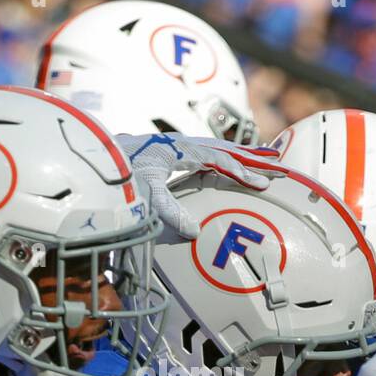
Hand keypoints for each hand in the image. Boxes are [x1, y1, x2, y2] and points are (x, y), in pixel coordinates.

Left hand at [116, 133, 281, 237]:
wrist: (96, 156)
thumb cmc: (120, 174)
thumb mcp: (147, 194)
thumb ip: (171, 212)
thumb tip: (195, 233)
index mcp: (181, 149)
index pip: (221, 160)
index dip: (243, 173)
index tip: (264, 184)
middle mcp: (181, 143)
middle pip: (225, 148)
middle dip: (252, 156)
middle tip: (279, 160)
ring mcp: (176, 145)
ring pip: (216, 147)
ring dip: (240, 152)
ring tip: (264, 155)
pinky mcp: (169, 151)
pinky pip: (204, 151)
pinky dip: (223, 155)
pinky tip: (229, 162)